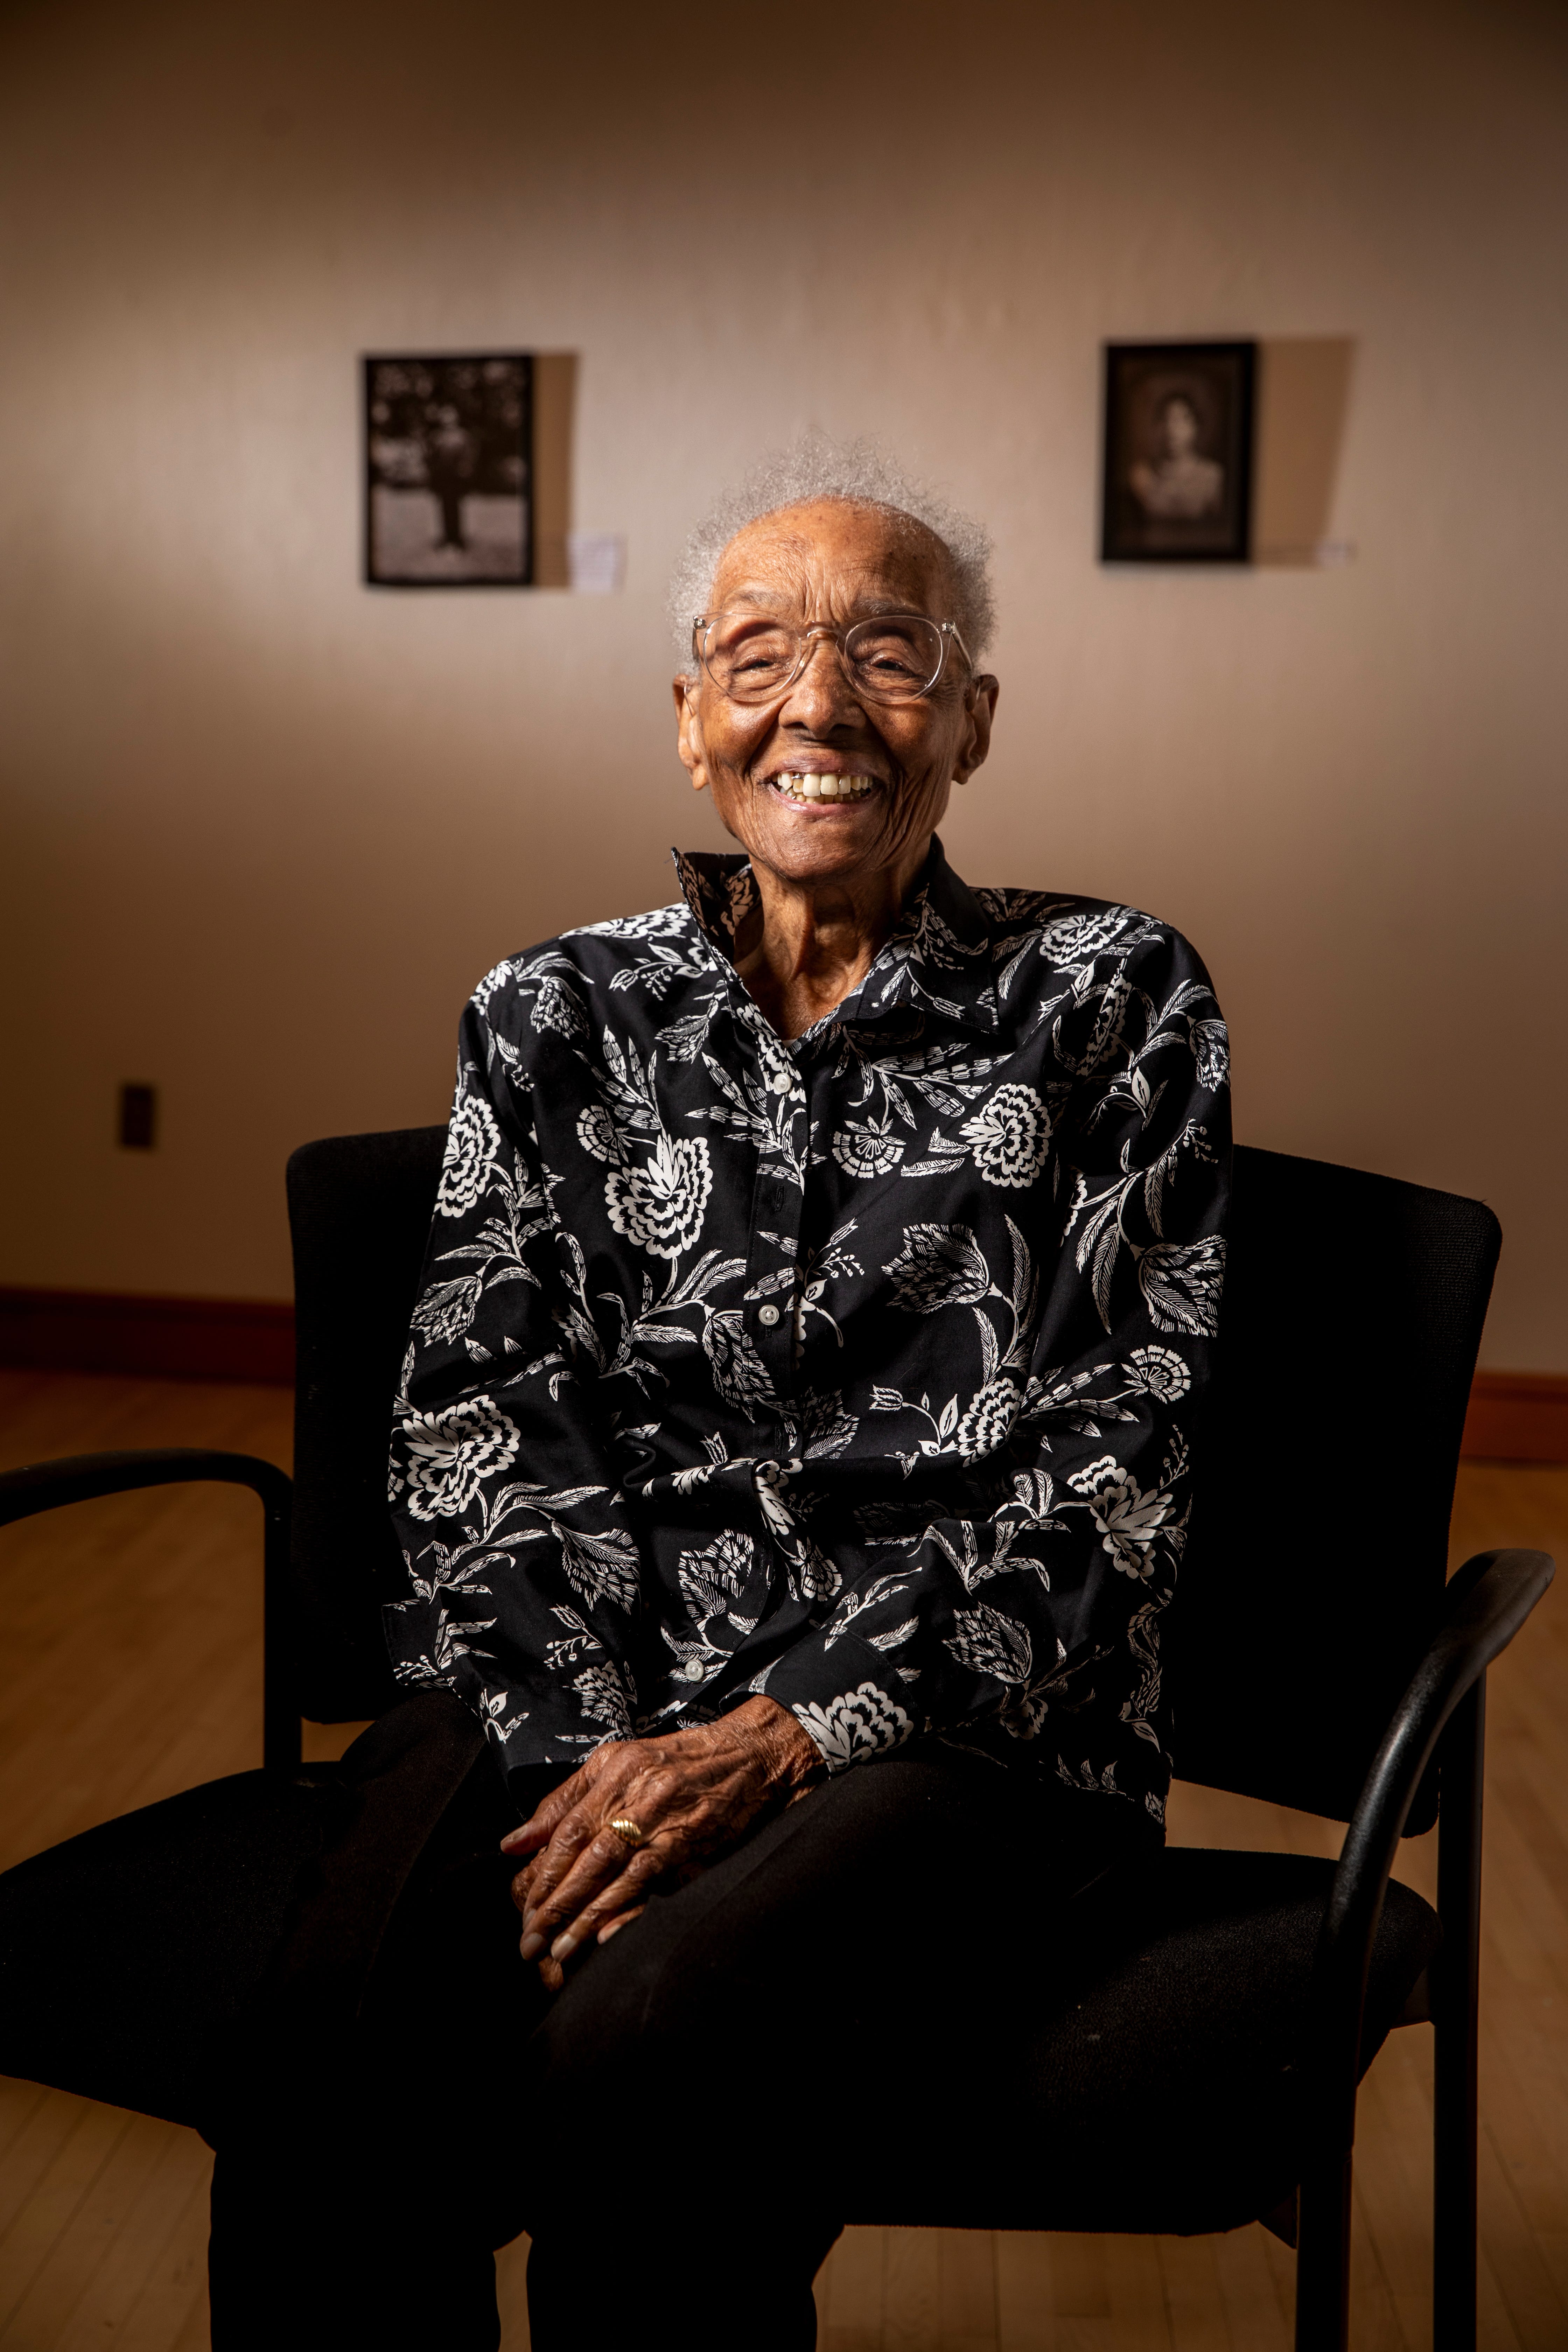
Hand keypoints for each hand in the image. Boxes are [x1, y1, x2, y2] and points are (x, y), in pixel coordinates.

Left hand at [501, 1696, 822, 1988]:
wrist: (748, 1755)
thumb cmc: (675, 1759)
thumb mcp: (614, 1762)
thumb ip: (563, 1801)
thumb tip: (512, 1844)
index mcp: (616, 1774)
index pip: (568, 1830)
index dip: (543, 1874)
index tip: (522, 1908)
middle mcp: (641, 1798)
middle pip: (589, 1859)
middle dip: (556, 1905)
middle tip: (530, 1943)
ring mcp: (670, 1824)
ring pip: (620, 1876)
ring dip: (587, 1918)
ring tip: (560, 1952)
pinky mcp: (696, 1847)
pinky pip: (658, 1883)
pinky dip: (631, 1910)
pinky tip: (608, 1935)